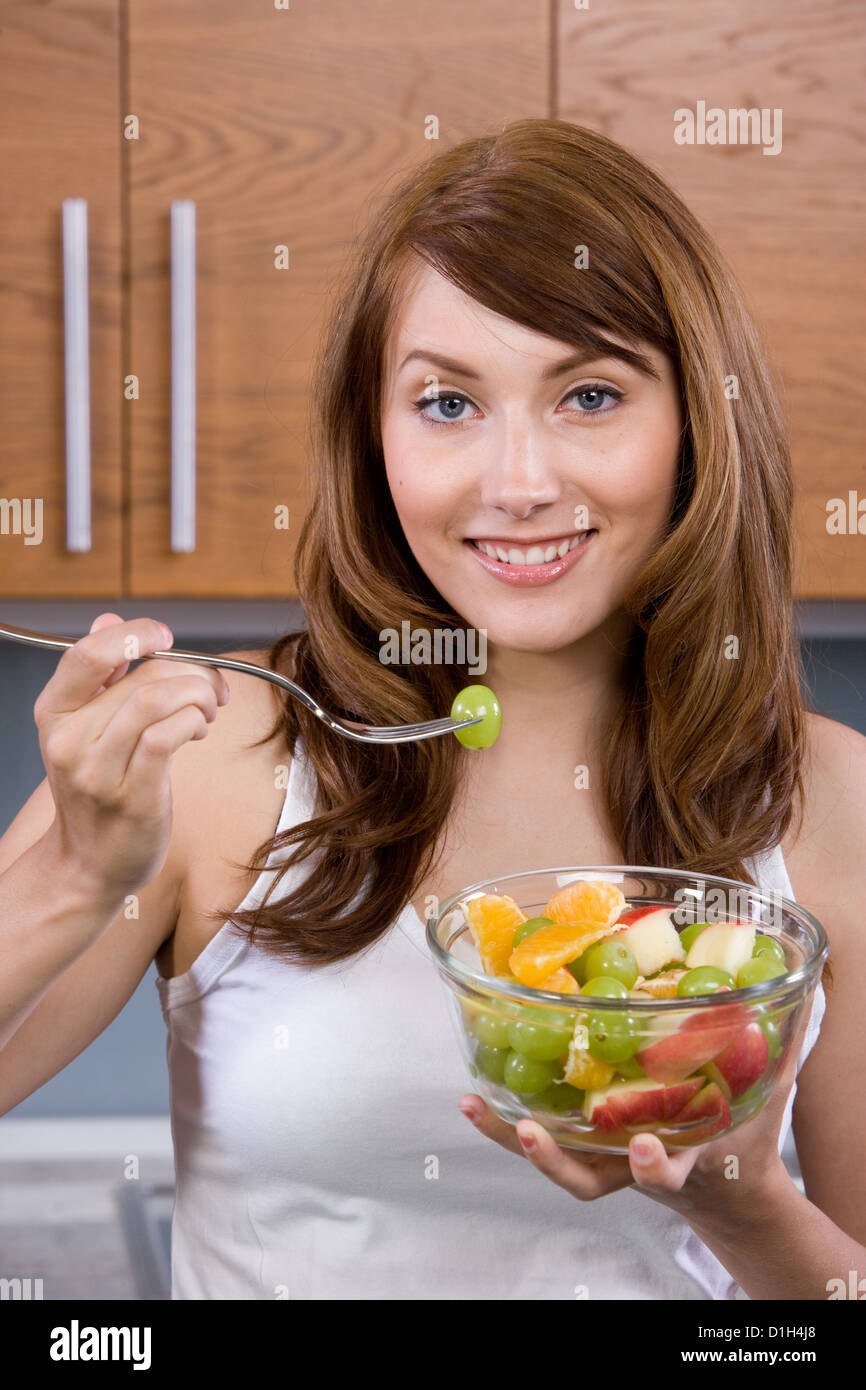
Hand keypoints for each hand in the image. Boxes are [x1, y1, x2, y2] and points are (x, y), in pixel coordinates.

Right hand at [35, 612, 230, 904]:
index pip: (86, 652)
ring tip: (207, 710)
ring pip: (155, 699)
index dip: (134, 633)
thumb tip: (110, 621)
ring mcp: (97, 769)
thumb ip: (100, 676)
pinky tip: (198, 730)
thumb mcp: (85, 730)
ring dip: (197, 694)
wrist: (88, 865)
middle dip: (192, 672)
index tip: (167, 637)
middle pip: (141, 675)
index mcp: (54, 712)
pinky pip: (167, 736)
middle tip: (213, 687)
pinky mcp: (132, 794)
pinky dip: (192, 721)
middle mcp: (68, 738)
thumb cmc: (98, 792)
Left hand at [459, 1001, 809, 1220]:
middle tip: (529, 1130)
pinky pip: (537, 1134)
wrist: (719, 1182)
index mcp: (683, 1158)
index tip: (647, 1152)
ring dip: (510, 1137)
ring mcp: (600, 1160)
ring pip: (550, 1160)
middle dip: (556, 1159)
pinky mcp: (580, 1142)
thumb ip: (786, 1044)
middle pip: (588, 1178)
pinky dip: (502, 1120)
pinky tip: (471, 1095)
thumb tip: (812, 989)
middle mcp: (631, 1166)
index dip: (656, 1167)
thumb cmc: (737, 1135)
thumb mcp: (768, 1096)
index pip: (669, 1171)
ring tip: (473, 1105)